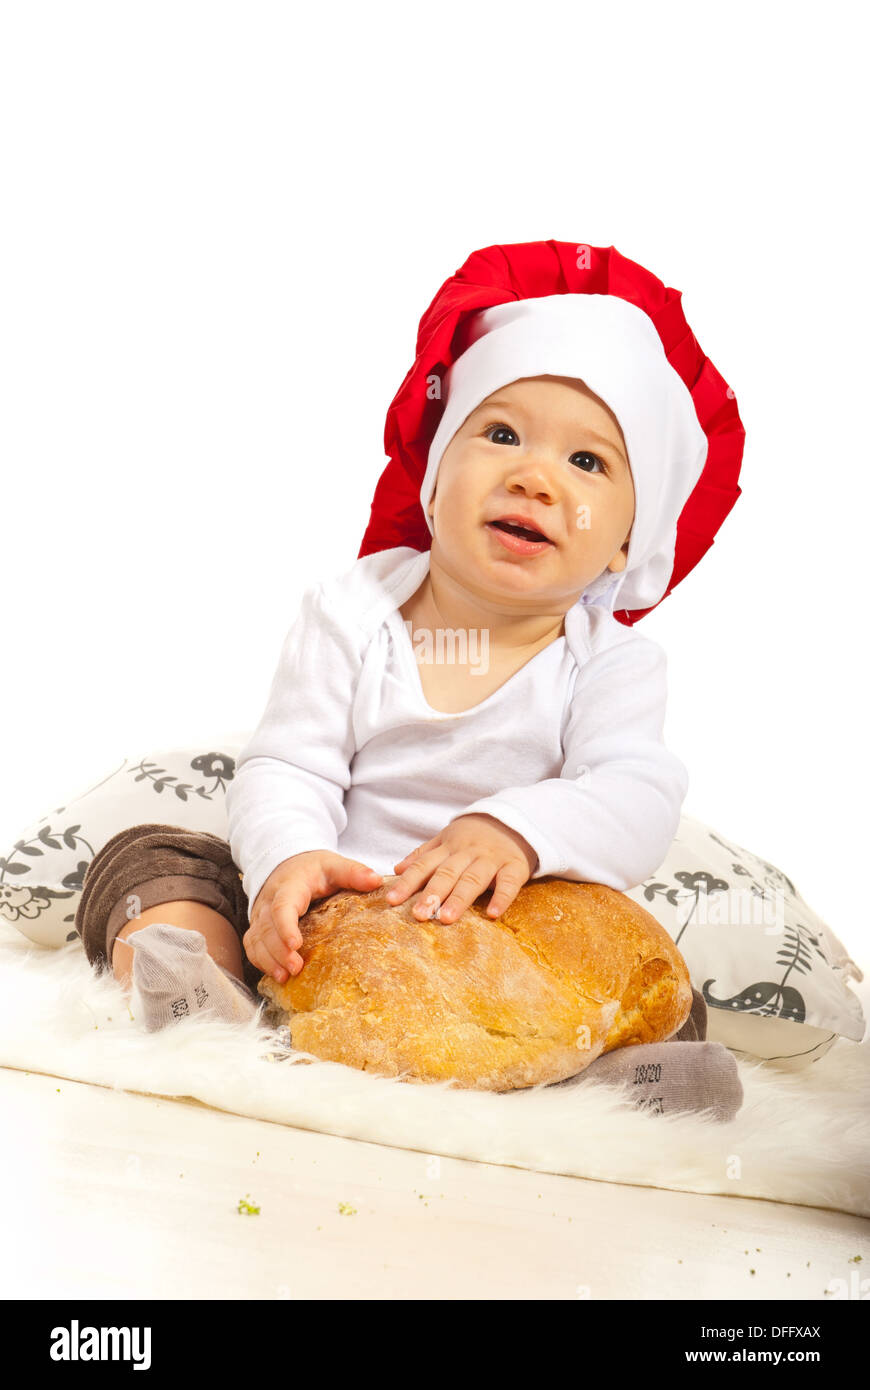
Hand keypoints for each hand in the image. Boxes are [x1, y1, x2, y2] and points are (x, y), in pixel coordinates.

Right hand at [244, 850, 382, 982]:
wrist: (288, 865)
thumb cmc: (313, 868)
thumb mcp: (333, 865)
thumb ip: (353, 872)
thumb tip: (376, 881)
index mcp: (289, 886)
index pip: (282, 906)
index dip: (286, 926)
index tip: (295, 944)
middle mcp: (269, 901)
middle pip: (267, 928)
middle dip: (278, 951)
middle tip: (295, 969)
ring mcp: (261, 915)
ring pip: (257, 939)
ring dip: (268, 960)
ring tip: (284, 977)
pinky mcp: (258, 926)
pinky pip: (252, 946)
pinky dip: (261, 961)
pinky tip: (276, 975)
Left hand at [387, 814, 537, 923]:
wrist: (513, 819)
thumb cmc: (474, 836)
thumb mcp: (447, 839)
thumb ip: (423, 854)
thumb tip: (397, 868)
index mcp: (448, 847)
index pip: (423, 865)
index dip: (407, 882)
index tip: (391, 901)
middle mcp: (468, 853)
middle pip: (447, 873)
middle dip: (432, 893)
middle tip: (418, 915)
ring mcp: (491, 859)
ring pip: (473, 878)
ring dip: (459, 898)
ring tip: (445, 918)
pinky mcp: (515, 866)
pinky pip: (508, 883)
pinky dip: (501, 897)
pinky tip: (493, 914)